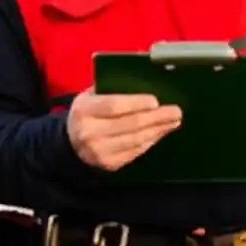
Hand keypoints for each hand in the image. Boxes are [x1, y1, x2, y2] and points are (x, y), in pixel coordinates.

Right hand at [66, 88, 181, 170]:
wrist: (71, 142)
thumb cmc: (87, 112)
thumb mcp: (91, 95)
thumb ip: (112, 88)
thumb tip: (146, 81)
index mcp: (84, 110)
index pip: (114, 106)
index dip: (137, 103)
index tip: (155, 101)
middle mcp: (90, 132)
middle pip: (130, 124)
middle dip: (157, 118)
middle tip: (175, 111)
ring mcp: (99, 151)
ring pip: (136, 140)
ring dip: (158, 130)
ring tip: (173, 121)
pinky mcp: (109, 164)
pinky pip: (136, 151)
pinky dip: (151, 140)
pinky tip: (160, 132)